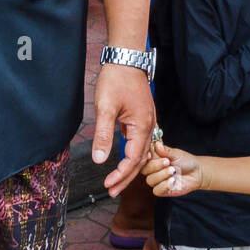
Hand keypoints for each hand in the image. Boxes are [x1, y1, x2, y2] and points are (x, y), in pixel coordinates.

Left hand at [92, 62, 155, 196]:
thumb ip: (103, 135)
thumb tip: (100, 160)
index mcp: (142, 125)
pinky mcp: (144, 116)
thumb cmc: (116, 80)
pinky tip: (125, 158)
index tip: (107, 185)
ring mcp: (148, 120)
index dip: (121, 175)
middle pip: (141, 159)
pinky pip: (142, 141)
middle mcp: (150, 125)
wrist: (126, 58)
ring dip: (131, 167)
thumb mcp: (105, 108)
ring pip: (143, 151)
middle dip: (127, 177)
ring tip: (117, 180)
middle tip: (112, 191)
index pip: (133, 159)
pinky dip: (134, 154)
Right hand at [143, 140, 202, 196]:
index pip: (144, 158)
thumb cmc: (186, 161)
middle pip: (144, 170)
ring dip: (162, 175)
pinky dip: (164, 185)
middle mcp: (154, 170)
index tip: (151, 155)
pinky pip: (156, 190)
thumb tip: (157, 144)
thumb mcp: (176, 154)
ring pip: (150, 180)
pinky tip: (172, 181)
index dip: (145, 157)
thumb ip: (166, 151)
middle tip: (167, 162)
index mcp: (155, 159)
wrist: (197, 172)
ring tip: (173, 170)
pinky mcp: (162, 190)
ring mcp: (157, 181)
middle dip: (155, 165)